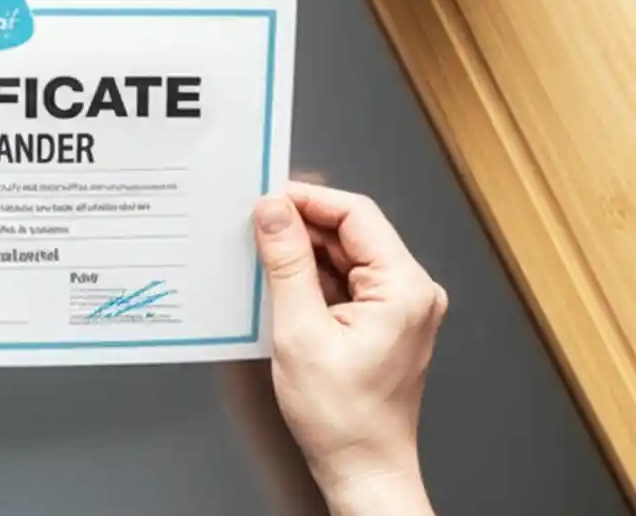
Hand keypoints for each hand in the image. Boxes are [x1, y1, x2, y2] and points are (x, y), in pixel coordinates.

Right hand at [253, 183, 445, 515]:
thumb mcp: (300, 332)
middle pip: (352, 232)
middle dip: (301, 226)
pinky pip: (346, 281)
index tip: (267, 198)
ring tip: (263, 261)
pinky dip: (313, 278)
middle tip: (255, 227)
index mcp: (404, 288)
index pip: (357, 214)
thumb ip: (286, 264)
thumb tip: (273, 212)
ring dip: (304, 254)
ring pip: (346, 256)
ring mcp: (400, 307)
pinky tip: (282, 286)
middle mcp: (412, 291)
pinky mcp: (384, 320)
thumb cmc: (343, 418)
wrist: (362, 468)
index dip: (308, 199)